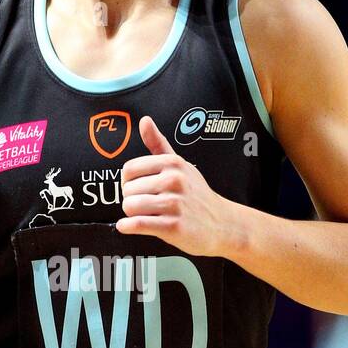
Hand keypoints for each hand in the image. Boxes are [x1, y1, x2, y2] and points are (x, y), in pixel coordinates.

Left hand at [116, 115, 237, 256]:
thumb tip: (144, 120)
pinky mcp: (173, 227)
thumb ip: (158, 143)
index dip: (127, 181)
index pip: (129, 169)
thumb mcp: (180, 165)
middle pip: (127, 190)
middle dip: (130, 199)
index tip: (136, 188)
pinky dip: (126, 227)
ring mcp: (174, 204)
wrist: (220, 224)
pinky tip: (128, 226)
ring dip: (130, 214)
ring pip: (130, 206)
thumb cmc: (196, 194)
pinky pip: (137, 224)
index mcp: (173, 163)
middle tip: (145, 205)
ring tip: (143, 215)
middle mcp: (174, 180)